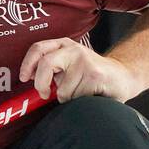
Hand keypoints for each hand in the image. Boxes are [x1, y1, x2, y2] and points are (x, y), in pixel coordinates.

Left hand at [19, 37, 138, 101]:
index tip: (24, 78)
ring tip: (81, 92)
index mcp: (63, 46)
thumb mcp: (68, 68)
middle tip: (44, 94)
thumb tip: (29, 80)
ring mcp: (85, 61)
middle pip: (46, 64)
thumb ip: (50, 71)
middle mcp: (73, 50)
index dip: (27, 64)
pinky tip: (90, 95)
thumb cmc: (91, 76)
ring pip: (62, 90)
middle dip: (41, 84)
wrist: (123, 77)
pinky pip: (76, 97)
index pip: (38, 48)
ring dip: (68, 99)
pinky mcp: (94, 75)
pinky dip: (79, 102)